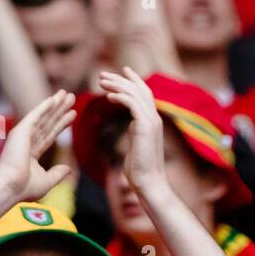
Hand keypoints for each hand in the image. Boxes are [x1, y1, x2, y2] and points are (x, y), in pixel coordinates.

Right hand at [0, 90, 74, 201]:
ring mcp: (23, 135)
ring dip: (55, 104)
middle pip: (48, 122)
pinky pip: (35, 115)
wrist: (10, 187)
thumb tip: (69, 169)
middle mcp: (27, 142)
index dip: (61, 124)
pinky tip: (54, 99)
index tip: (72, 114)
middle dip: (60, 110)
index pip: (50, 135)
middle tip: (71, 97)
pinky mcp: (21, 131)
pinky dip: (44, 107)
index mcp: (31, 154)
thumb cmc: (24, 188)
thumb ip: (57, 174)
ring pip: (43, 117)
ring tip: (67, 94)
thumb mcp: (47, 181)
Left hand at [98, 67, 165, 197]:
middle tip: (101, 75)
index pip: (144, 93)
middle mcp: (154, 118)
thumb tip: (130, 126)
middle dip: (120, 79)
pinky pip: (132, 103)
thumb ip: (135, 132)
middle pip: (139, 89)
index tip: (119, 72)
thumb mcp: (136, 145)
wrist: (149, 183)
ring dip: (116, 85)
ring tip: (100, 83)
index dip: (132, 80)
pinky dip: (120, 96)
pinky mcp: (145, 126)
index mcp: (152, 121)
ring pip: (134, 93)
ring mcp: (151, 121)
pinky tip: (108, 97)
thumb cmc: (140, 171)